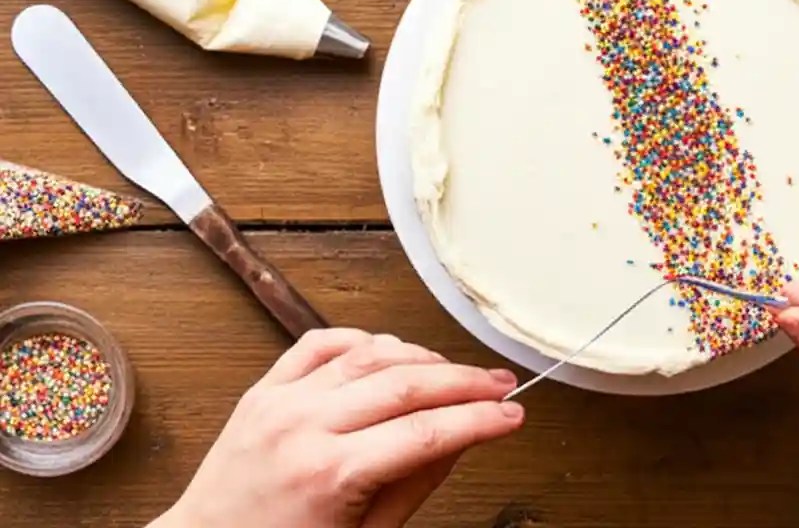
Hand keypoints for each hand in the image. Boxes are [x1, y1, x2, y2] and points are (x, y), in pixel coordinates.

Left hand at [150, 329, 523, 527]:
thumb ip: (417, 483)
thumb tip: (463, 438)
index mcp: (330, 475)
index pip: (428, 431)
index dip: (480, 419)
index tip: (512, 413)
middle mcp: (303, 428)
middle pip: (406, 383)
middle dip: (464, 380)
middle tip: (499, 384)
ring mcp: (279, 402)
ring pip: (370, 354)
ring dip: (423, 356)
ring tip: (455, 372)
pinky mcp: (262, 389)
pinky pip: (321, 343)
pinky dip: (364, 340)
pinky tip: (390, 352)